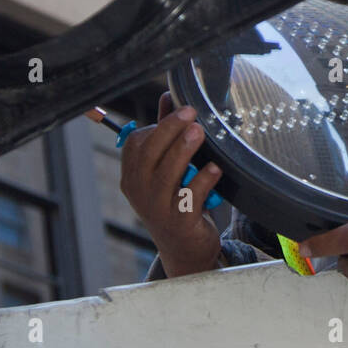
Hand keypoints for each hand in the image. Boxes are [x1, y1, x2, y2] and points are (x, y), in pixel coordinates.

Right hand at [119, 92, 223, 276]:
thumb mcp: (165, 169)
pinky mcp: (180, 222)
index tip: (181, 110)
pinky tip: (214, 168)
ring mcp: (158, 208)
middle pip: (149, 154)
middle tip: (191, 112)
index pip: (136, 144)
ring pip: (167, 174)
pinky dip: (203, 180)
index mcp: (133, 176)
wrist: (185, 250)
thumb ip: (166, 135)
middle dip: (170, 129)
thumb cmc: (175, 202)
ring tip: (200, 132)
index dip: (157, 126)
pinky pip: (190, 197)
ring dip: (184, 150)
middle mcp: (140, 192)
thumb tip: (169, 97)